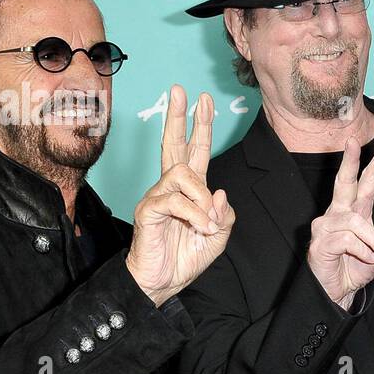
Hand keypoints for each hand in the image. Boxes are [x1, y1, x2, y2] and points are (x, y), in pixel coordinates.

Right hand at [127, 85, 234, 306]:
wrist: (163, 282)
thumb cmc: (186, 257)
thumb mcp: (218, 236)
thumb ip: (224, 214)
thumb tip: (219, 191)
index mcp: (190, 190)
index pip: (195, 151)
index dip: (201, 126)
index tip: (205, 100)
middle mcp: (172, 187)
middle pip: (174, 144)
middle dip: (180, 116)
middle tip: (181, 90)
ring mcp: (157, 196)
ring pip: (182, 174)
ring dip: (201, 198)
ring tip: (207, 224)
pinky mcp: (148, 210)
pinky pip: (174, 200)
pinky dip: (193, 214)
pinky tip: (199, 227)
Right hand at [306, 133, 373, 309]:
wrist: (336, 293)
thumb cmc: (355, 269)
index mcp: (354, 211)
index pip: (366, 182)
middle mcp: (338, 214)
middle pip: (344, 183)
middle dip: (350, 161)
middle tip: (353, 140)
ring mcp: (326, 226)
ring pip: (356, 222)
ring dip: (373, 240)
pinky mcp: (321, 242)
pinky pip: (348, 240)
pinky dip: (363, 250)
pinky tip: (367, 259)